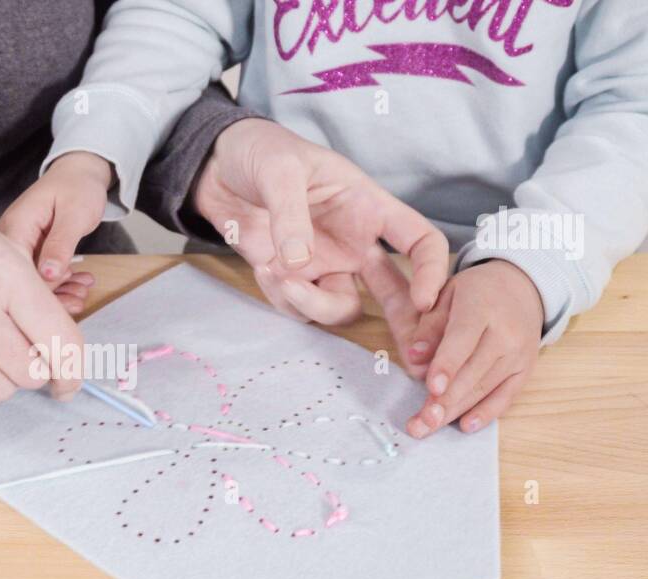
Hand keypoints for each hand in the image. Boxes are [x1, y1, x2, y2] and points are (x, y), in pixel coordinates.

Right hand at [0, 151, 110, 310]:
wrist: (78, 174)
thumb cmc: (77, 186)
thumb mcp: (75, 214)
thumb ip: (61, 244)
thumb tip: (47, 275)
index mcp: (17, 225)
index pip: (18, 269)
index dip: (41, 289)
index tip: (67, 295)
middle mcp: (12, 237)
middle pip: (23, 278)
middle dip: (54, 293)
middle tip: (80, 297)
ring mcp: (20, 245)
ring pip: (34, 279)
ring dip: (60, 290)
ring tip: (83, 290)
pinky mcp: (29, 250)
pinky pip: (41, 273)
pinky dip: (61, 281)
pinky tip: (78, 284)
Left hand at [194, 118, 448, 376]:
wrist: (216, 169)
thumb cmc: (261, 152)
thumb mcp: (279, 169)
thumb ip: (291, 212)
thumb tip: (299, 261)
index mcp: (368, 207)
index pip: (418, 240)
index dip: (430, 271)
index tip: (423, 300)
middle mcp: (354, 242)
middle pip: (393, 291)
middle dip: (404, 323)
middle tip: (411, 356)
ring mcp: (325, 264)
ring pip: (341, 308)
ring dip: (313, 304)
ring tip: (277, 273)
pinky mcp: (293, 279)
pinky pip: (299, 307)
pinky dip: (281, 297)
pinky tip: (261, 266)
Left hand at [404, 260, 542, 436]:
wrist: (522, 289)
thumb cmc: (475, 293)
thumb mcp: (447, 294)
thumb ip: (429, 325)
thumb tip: (414, 357)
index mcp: (482, 307)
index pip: (462, 341)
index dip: (447, 366)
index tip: (431, 388)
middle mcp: (506, 333)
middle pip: (472, 373)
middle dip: (444, 401)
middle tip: (418, 424)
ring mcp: (519, 354)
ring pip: (484, 389)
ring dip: (455, 412)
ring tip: (427, 428)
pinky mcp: (525, 370)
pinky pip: (506, 397)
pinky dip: (485, 414)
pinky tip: (465, 426)